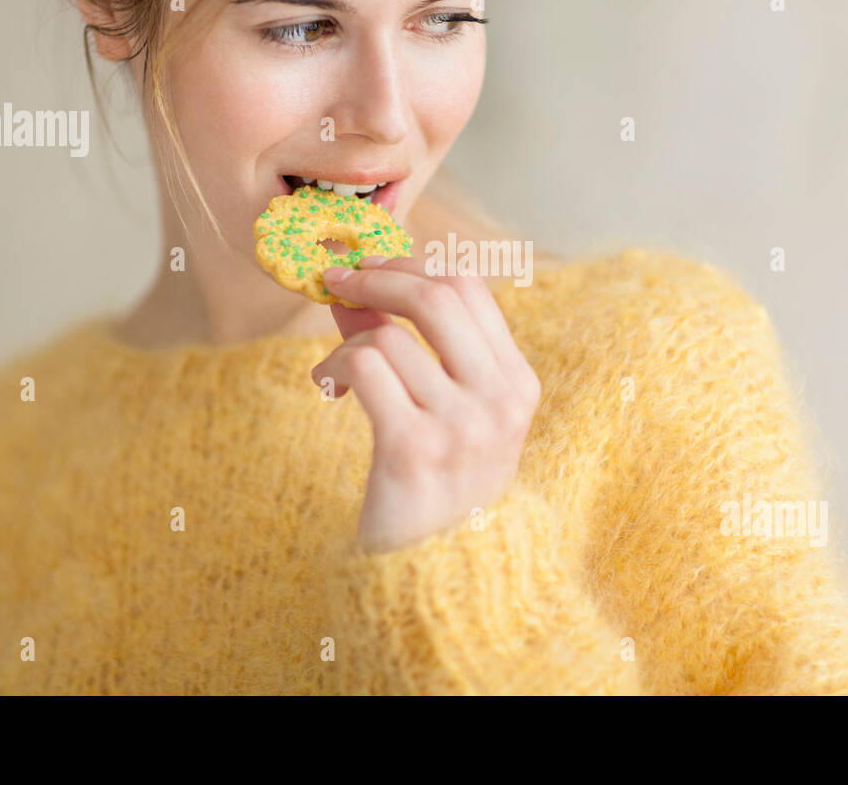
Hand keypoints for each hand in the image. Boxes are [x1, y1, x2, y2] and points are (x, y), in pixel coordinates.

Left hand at [309, 255, 541, 552]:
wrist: (439, 582)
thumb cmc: (437, 493)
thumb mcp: (446, 416)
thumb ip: (412, 348)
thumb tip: (358, 287)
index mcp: (518, 386)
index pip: (471, 289)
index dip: (414, 264)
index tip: (373, 264)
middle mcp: (499, 401)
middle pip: (437, 294)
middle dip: (378, 274)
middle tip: (339, 279)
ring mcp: (461, 426)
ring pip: (390, 336)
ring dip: (348, 343)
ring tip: (337, 374)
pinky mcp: (413, 449)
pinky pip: (366, 368)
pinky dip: (336, 369)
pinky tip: (330, 390)